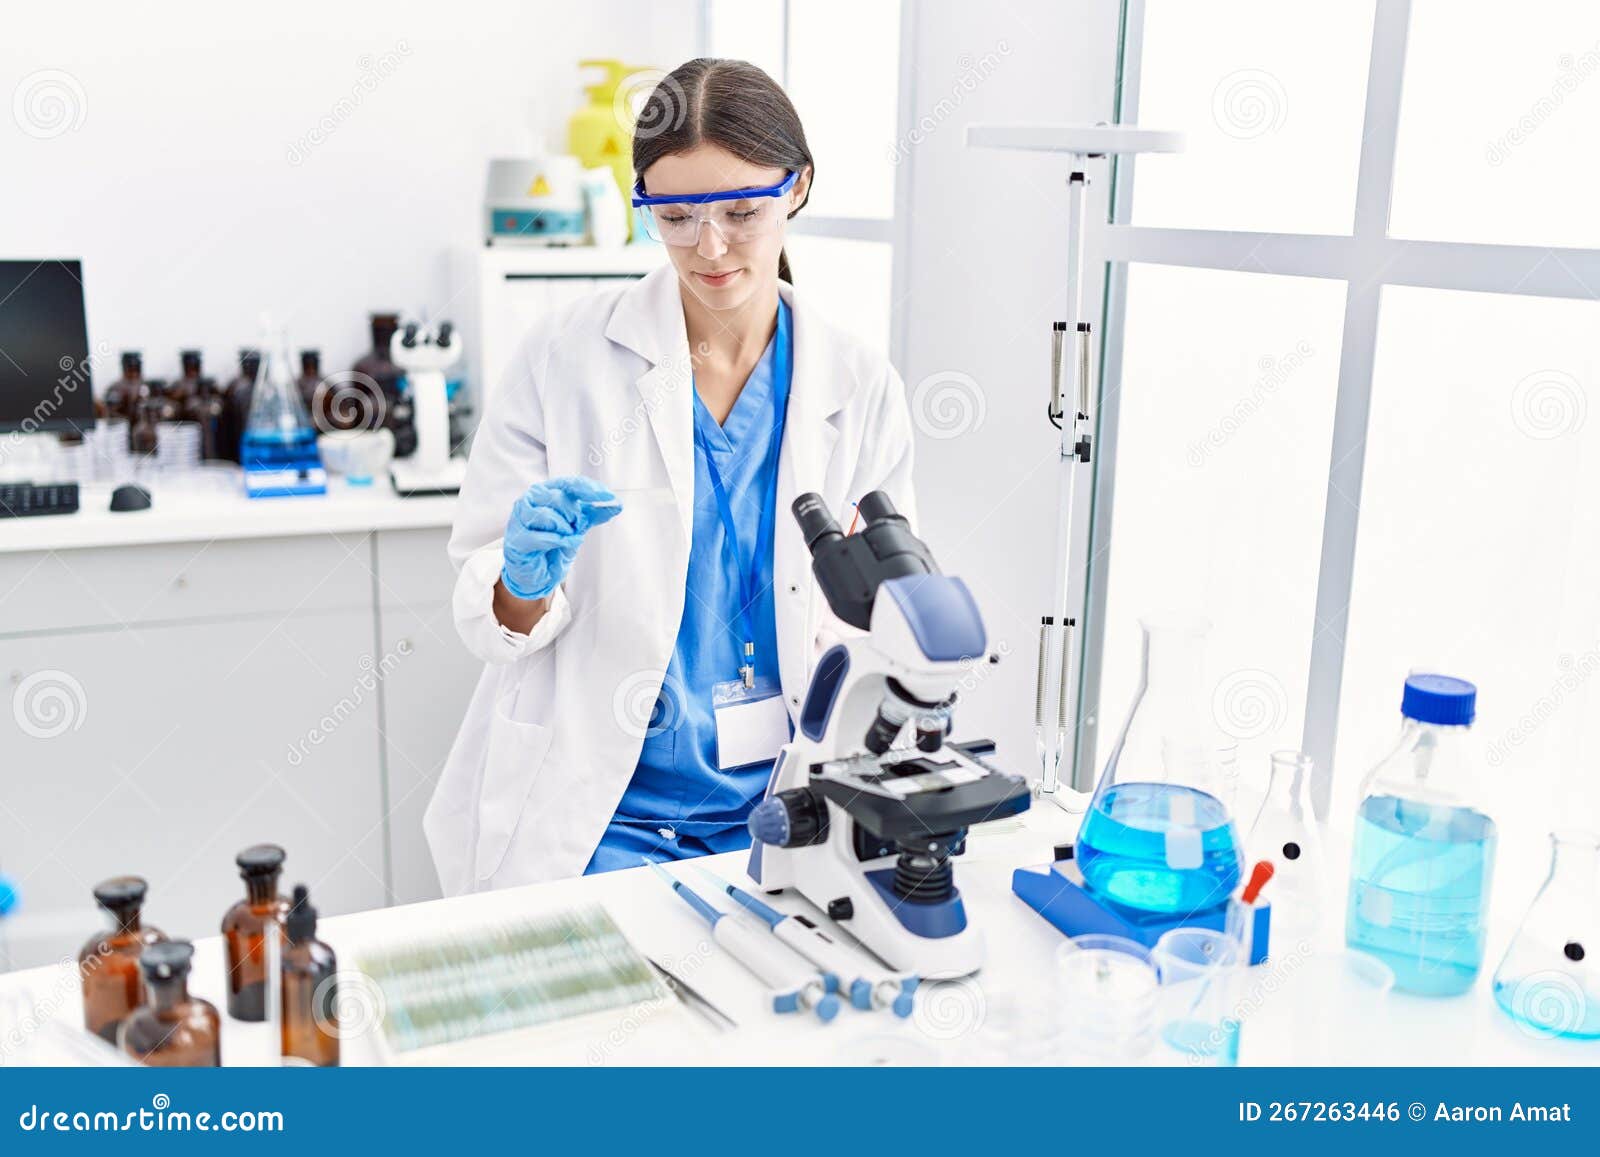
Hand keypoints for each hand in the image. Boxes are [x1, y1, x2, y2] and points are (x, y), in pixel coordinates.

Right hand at [500, 476, 622, 600]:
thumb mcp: (578, 525)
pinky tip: (566, 543)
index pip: (569, 483)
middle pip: (558, 498)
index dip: (590, 489)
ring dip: (564, 529)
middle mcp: (531, 500)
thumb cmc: (554, 543)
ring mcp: (520, 518)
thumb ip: (594, 513)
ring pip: (547, 516)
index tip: (608, 496)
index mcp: (546, 491)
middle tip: (576, 527)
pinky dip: (558, 541)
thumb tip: (617, 504)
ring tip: (567, 537)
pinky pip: (541, 537)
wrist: (538, 571)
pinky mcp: (517, 539)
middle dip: (574, 515)